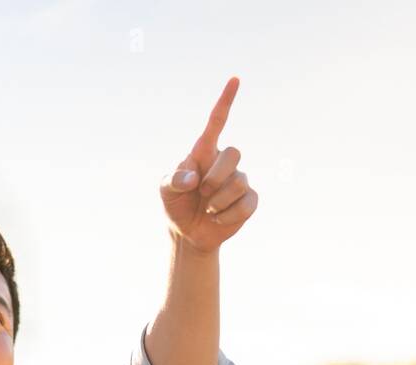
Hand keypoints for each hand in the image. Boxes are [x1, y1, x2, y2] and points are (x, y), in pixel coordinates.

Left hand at [159, 76, 257, 254]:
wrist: (188, 233)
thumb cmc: (176, 205)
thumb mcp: (166, 191)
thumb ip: (174, 181)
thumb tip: (194, 178)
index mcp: (204, 153)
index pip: (217, 122)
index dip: (225, 101)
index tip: (234, 80)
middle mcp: (224, 162)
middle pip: (234, 153)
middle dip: (216, 177)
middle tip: (201, 193)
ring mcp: (239, 180)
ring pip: (239, 182)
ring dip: (218, 201)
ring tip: (208, 209)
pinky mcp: (249, 200)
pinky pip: (246, 203)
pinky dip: (227, 216)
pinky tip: (218, 219)